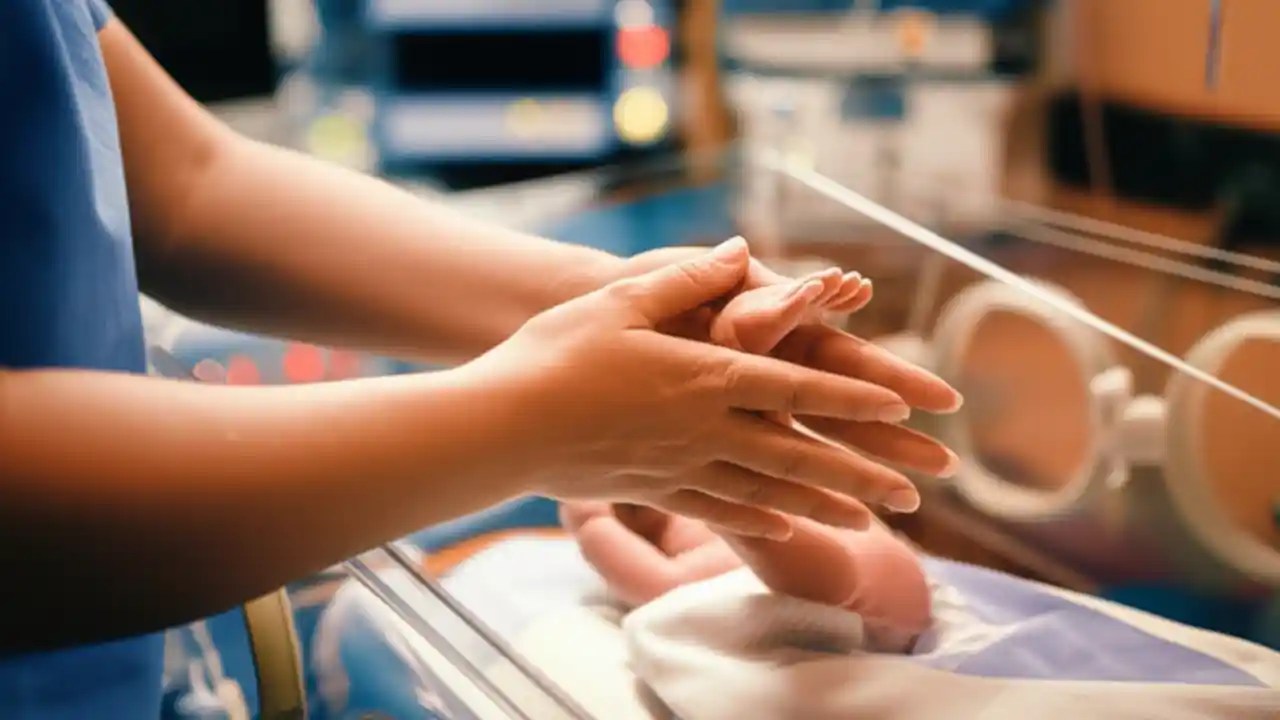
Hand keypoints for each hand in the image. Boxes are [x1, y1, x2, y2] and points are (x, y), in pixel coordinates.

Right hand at [469, 238, 919, 538]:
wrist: (502, 427)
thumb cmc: (557, 354)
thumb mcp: (622, 299)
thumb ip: (689, 280)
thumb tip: (741, 251)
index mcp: (705, 375)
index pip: (797, 385)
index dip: (853, 396)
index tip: (904, 407)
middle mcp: (705, 427)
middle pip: (799, 451)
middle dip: (862, 470)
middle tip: (917, 490)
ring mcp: (682, 466)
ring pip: (770, 490)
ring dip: (825, 504)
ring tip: (871, 521)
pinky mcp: (653, 489)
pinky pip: (720, 508)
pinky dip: (761, 519)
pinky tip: (786, 528)